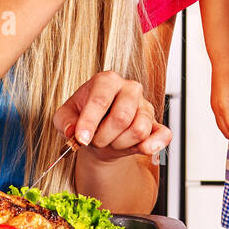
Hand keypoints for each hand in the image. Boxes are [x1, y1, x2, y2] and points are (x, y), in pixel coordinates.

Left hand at [52, 70, 171, 162]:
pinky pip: (163, 135)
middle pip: (122, 117)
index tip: (81, 139)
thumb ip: (64, 122)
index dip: (90, 122)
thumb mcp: (65, 116)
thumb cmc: (83, 118)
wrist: (100, 132)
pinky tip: (142, 148)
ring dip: (120, 144)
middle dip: (104, 137)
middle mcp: (130, 89)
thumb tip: (73, 132)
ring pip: (139, 130)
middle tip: (95, 141)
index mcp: (107, 80)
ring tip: (111, 141)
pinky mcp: (157, 124)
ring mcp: (145, 106)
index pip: (101, 99)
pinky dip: (153, 144)